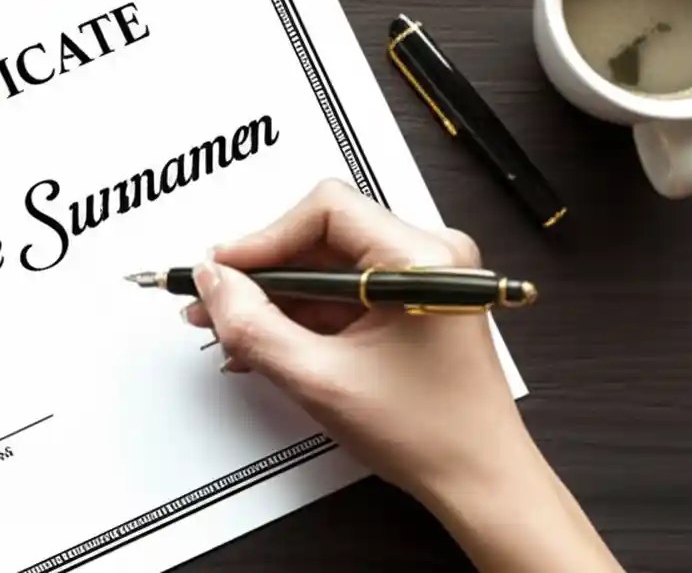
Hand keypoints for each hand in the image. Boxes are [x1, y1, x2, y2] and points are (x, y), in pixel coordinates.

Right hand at [186, 179, 621, 571]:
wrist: (479, 480)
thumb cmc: (429, 435)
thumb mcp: (319, 379)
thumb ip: (253, 326)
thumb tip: (213, 282)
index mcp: (422, 259)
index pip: (325, 210)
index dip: (264, 237)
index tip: (224, 269)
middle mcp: (429, 255)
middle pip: (321, 234)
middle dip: (262, 270)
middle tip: (214, 298)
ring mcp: (420, 278)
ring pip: (326, 265)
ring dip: (276, 295)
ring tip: (228, 325)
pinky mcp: (410, 301)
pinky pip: (342, 291)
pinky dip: (301, 313)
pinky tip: (263, 339)